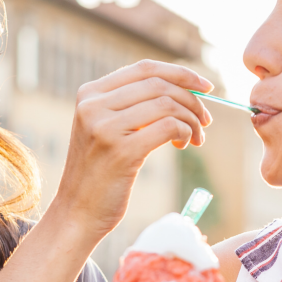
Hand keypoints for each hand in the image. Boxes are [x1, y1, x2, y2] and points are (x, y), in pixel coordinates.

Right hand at [52, 60, 213, 237]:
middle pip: (159, 84)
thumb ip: (129, 106)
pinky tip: (183, 145)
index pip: (144, 68)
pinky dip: (184, 132)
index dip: (180, 73)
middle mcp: (93, 105)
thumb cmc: (98, 173)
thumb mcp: (104, 130)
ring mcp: (105, 127)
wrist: (76, 212)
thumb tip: (181, 88)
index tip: (206, 86)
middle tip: (205, 120)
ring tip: (195, 138)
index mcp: (89, 94)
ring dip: (191, 119)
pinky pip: (168, 127)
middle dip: (192, 99)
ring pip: (167, 104)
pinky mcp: (121, 151)